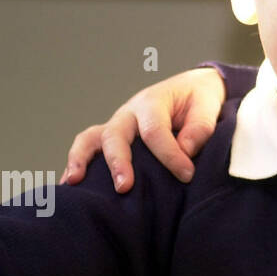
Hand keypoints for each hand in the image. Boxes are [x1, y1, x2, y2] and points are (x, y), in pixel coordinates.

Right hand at [61, 67, 225, 191]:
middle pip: (115, 135)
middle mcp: (129, 112)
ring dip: (82, 160)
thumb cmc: (199, 99)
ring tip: (75, 182)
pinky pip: (88, 148)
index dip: (170, 155)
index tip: (187, 174)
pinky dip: (76, 164)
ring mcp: (117, 125)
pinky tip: (68, 186)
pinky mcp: (113, 138)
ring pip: (91, 139)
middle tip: (124, 187)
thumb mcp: (208, 106)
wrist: (191, 88)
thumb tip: (185, 150)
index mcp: (153, 102)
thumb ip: (200, 127)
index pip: (154, 131)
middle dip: (118, 162)